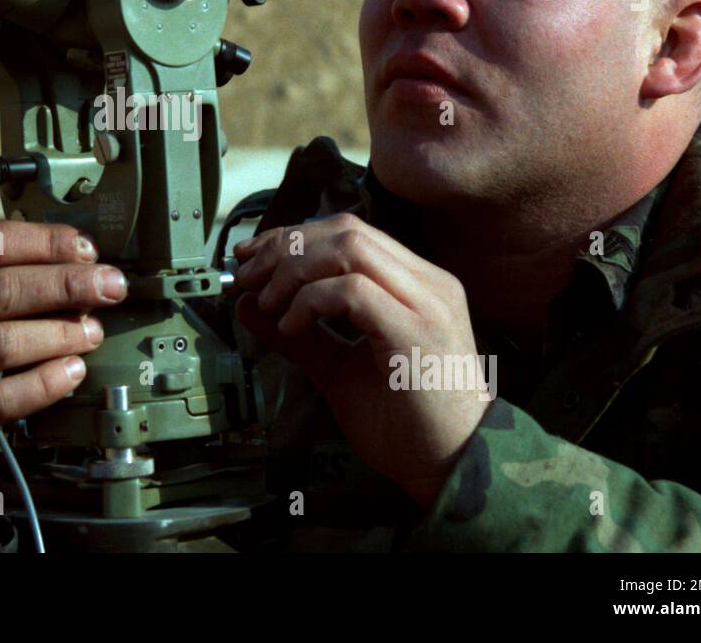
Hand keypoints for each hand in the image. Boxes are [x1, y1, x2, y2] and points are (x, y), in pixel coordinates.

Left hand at [232, 213, 489, 507]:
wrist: (454, 469)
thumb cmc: (405, 423)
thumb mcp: (338, 368)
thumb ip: (300, 334)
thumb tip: (247, 302)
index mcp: (415, 283)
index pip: (348, 232)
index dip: (292, 238)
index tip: (251, 259)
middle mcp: (427, 283)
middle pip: (345, 230)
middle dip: (285, 247)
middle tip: (246, 278)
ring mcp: (428, 303)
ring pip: (350, 249)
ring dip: (294, 270)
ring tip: (268, 303)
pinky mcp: (417, 332)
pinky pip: (354, 292)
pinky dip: (310, 301)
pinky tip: (291, 327)